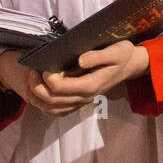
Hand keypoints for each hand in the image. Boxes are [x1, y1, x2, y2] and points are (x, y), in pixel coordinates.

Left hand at [0, 42, 148, 117]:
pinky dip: (45, 105)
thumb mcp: (116, 51)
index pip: (60, 88)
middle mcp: (85, 97)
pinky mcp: (79, 101)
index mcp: (91, 85)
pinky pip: (58, 111)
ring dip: (37, 98)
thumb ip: (98, 56)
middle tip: (31, 71)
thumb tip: (80, 59)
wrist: (131, 65)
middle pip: (52, 101)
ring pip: (52, 109)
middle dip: (36, 87)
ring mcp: (82, 101)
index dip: (47, 78)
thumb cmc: (123, 55)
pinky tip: (41, 92)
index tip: (43, 65)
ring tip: (32, 81)